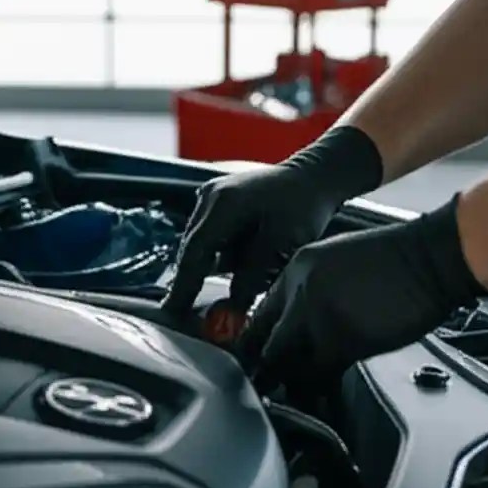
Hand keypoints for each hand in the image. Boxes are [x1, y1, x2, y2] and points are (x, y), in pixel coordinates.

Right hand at [162, 127, 383, 313]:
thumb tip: (233, 304)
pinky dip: (221, 254)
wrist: (314, 176)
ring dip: (213, 265)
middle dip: (193, 279)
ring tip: (229, 282)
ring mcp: (213, 196)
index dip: (183, 284)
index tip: (173, 311)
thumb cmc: (303, 205)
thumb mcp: (283, 242)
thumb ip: (254, 273)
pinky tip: (241, 261)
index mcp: (223, 203)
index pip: (195, 251)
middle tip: (186, 311)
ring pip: (203, 244)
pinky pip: (213, 235)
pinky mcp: (220, 202)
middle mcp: (211, 197)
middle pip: (194, 248)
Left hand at [238, 199, 485, 390]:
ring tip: (291, 397)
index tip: (255, 359)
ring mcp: (318, 317)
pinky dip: (316, 392)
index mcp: (298, 269)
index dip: (256, 341)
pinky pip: (317, 377)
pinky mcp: (341, 341)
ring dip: (289, 383)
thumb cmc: (400, 261)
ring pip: (285, 363)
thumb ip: (314, 291)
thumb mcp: (341, 262)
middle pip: (265, 341)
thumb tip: (302, 325)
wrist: (432, 257)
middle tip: (262, 386)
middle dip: (263, 368)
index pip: (261, 312)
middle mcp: (300, 292)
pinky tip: (319, 399)